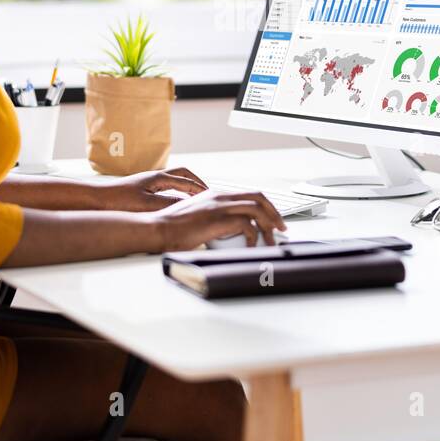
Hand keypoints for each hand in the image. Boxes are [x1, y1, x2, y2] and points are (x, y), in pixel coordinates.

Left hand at [95, 167, 208, 211]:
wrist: (96, 200)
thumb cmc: (117, 201)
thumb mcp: (146, 204)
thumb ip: (168, 203)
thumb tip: (187, 204)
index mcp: (158, 178)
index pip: (186, 181)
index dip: (201, 189)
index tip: (212, 196)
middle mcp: (154, 177)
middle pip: (183, 174)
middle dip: (197, 182)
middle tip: (207, 193)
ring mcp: (148, 182)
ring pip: (174, 180)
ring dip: (187, 186)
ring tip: (196, 198)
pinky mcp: (142, 190)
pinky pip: (167, 187)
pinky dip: (177, 192)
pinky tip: (176, 204)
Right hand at [146, 189, 287, 251]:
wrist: (158, 228)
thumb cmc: (174, 228)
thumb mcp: (199, 217)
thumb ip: (216, 217)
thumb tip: (234, 230)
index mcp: (217, 194)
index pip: (250, 195)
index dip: (266, 206)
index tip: (273, 220)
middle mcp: (220, 196)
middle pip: (259, 197)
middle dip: (274, 212)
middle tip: (281, 228)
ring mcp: (219, 206)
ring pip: (257, 209)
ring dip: (269, 225)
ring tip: (272, 240)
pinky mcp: (217, 219)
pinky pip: (246, 225)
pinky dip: (253, 236)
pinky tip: (251, 246)